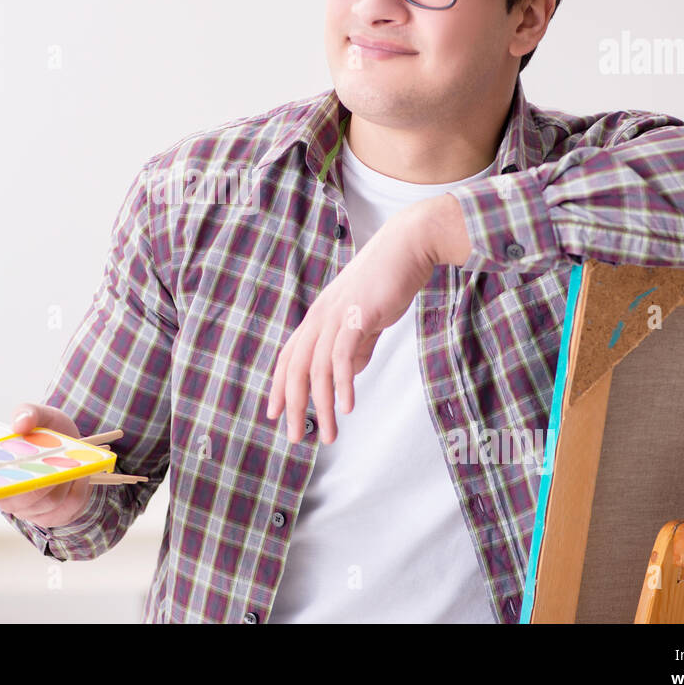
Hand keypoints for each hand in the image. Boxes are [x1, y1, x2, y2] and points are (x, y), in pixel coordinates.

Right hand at [0, 403, 92, 527]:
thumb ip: (27, 413)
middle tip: (55, 462)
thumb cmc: (48, 432)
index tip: (17, 472)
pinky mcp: (55, 516)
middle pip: (24, 500)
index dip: (1, 485)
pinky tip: (81, 475)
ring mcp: (33, 511)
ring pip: (50, 503)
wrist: (71, 447)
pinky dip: (79, 490)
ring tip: (72, 462)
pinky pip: (69, 508)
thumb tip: (20, 424)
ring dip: (64, 481)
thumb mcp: (40, 416)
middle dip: (43, 480)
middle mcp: (11, 500)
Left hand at [265, 196, 469, 444]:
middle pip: (295, 368)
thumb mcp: (366, 318)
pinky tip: (348, 407)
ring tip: (328, 435)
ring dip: (322, 406)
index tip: (275, 414)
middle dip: (293, 406)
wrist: (408, 246)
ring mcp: (336, 315)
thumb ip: (357, 344)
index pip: (289, 356)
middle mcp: (320, 316)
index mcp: (318, 316)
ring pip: (318, 369)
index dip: (279, 386)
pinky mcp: (357, 315)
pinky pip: (343, 356)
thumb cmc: (388, 280)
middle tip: (295, 438)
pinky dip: (344, 384)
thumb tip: (350, 371)